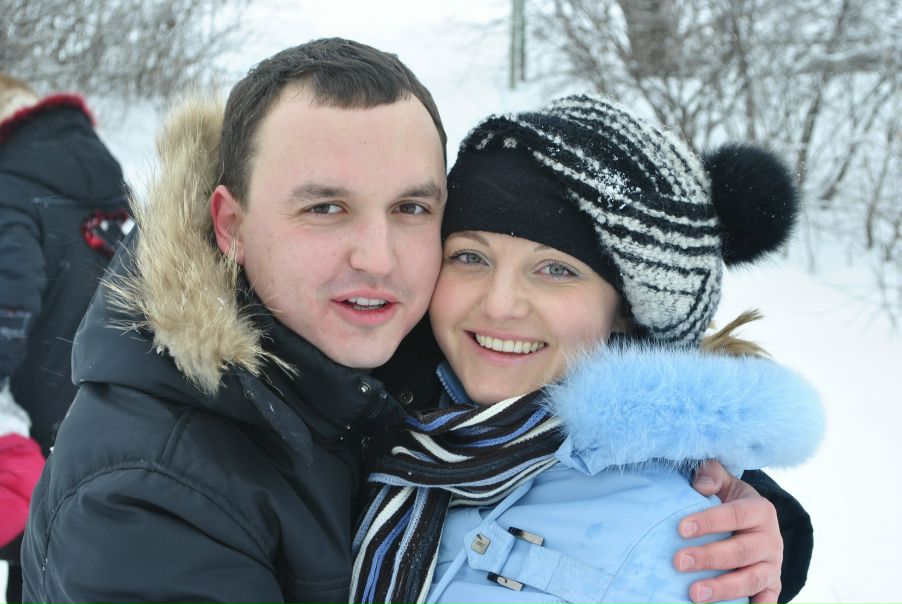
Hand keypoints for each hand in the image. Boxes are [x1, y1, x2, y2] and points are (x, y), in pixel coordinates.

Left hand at [674, 460, 781, 603]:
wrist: (754, 522)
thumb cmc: (730, 500)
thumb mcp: (725, 482)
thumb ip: (711, 475)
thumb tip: (701, 486)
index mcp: (761, 510)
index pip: (735, 515)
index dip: (709, 521)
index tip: (680, 529)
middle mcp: (771, 540)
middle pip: (741, 551)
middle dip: (709, 557)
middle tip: (678, 561)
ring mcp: (773, 565)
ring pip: (752, 579)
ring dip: (723, 588)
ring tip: (694, 594)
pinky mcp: (772, 586)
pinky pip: (768, 599)